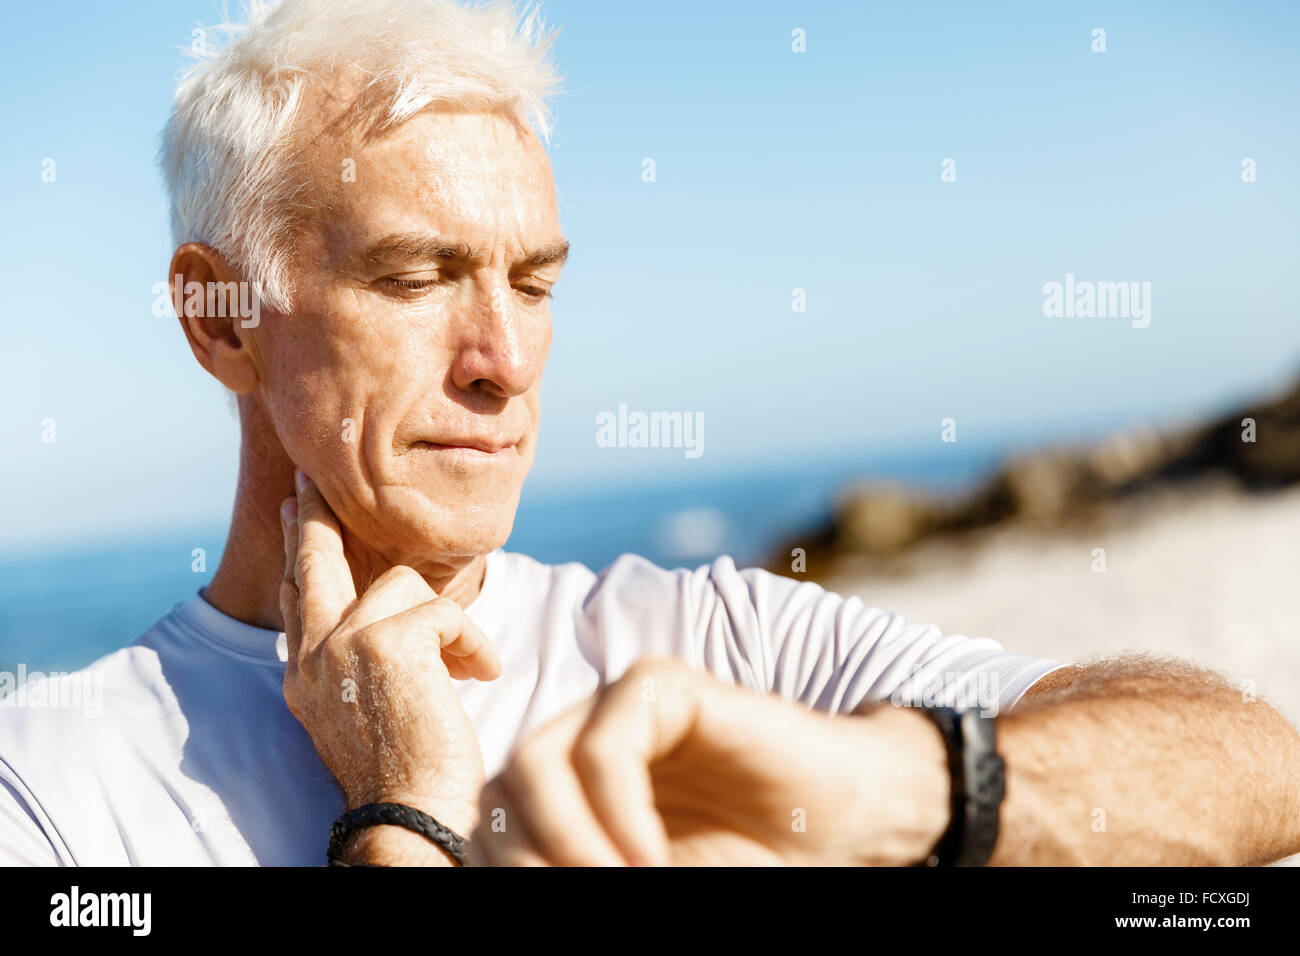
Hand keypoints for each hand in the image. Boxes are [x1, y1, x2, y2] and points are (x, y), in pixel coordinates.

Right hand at [279, 470, 500, 862]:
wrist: (409, 817)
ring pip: (402, 584)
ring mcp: (342, 645)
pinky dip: (472, 643)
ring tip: (468, 668)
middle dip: (316, 514)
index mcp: (303, 674)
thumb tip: (390, 615)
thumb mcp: (366, 709)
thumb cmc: (407, 774)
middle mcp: (311, 655)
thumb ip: (360, 660)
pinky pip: (445, 611)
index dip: (300, 550)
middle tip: (314, 480)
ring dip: (447, 624)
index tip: (295, 507)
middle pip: (314, 559)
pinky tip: (480, 676)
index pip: (299, 594)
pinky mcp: (387, 643)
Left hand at [469, 656, 948, 865]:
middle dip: (530, 861)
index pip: (495, 820)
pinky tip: (648, 856)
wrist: (843, 826)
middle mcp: (580, 737)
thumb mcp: (640, 878)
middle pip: (500, 794)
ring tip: (616, 882)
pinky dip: (615, 812)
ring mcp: (617, 705)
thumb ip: (580, 869)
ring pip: (535, 763)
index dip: (510, 869)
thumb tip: (510, 877)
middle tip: (591, 898)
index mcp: (567, 785)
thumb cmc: (745, 859)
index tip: (553, 911)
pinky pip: (604, 747)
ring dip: (565, 841)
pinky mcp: (662, 685)